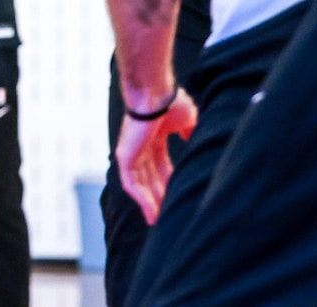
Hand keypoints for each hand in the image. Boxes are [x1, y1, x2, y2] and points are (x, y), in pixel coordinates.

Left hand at [113, 90, 197, 222]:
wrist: (155, 93)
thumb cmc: (170, 102)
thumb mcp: (186, 119)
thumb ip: (188, 130)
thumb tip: (191, 138)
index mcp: (153, 137)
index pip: (160, 165)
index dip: (168, 182)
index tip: (177, 197)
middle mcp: (140, 146)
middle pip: (150, 178)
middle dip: (159, 197)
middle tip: (168, 217)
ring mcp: (131, 152)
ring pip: (140, 185)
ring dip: (151, 203)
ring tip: (160, 223)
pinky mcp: (124, 156)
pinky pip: (131, 184)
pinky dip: (141, 199)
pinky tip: (152, 214)